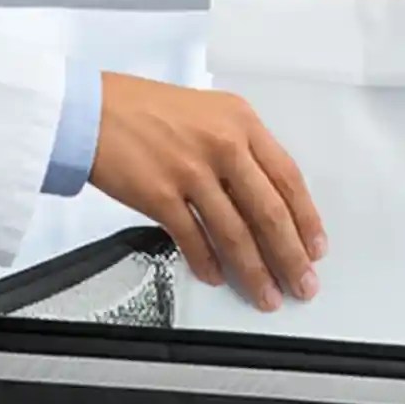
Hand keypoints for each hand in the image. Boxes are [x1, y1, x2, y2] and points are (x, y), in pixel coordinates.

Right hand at [88, 72, 324, 311]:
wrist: (89, 109)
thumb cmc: (143, 109)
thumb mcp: (208, 112)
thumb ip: (240, 147)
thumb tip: (266, 196)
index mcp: (242, 122)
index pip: (289, 178)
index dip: (306, 219)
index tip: (315, 247)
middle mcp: (224, 144)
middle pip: (270, 212)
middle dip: (290, 256)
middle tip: (302, 283)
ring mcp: (192, 171)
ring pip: (236, 232)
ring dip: (255, 271)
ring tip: (267, 295)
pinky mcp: (160, 194)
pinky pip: (194, 239)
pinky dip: (208, 263)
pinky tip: (219, 277)